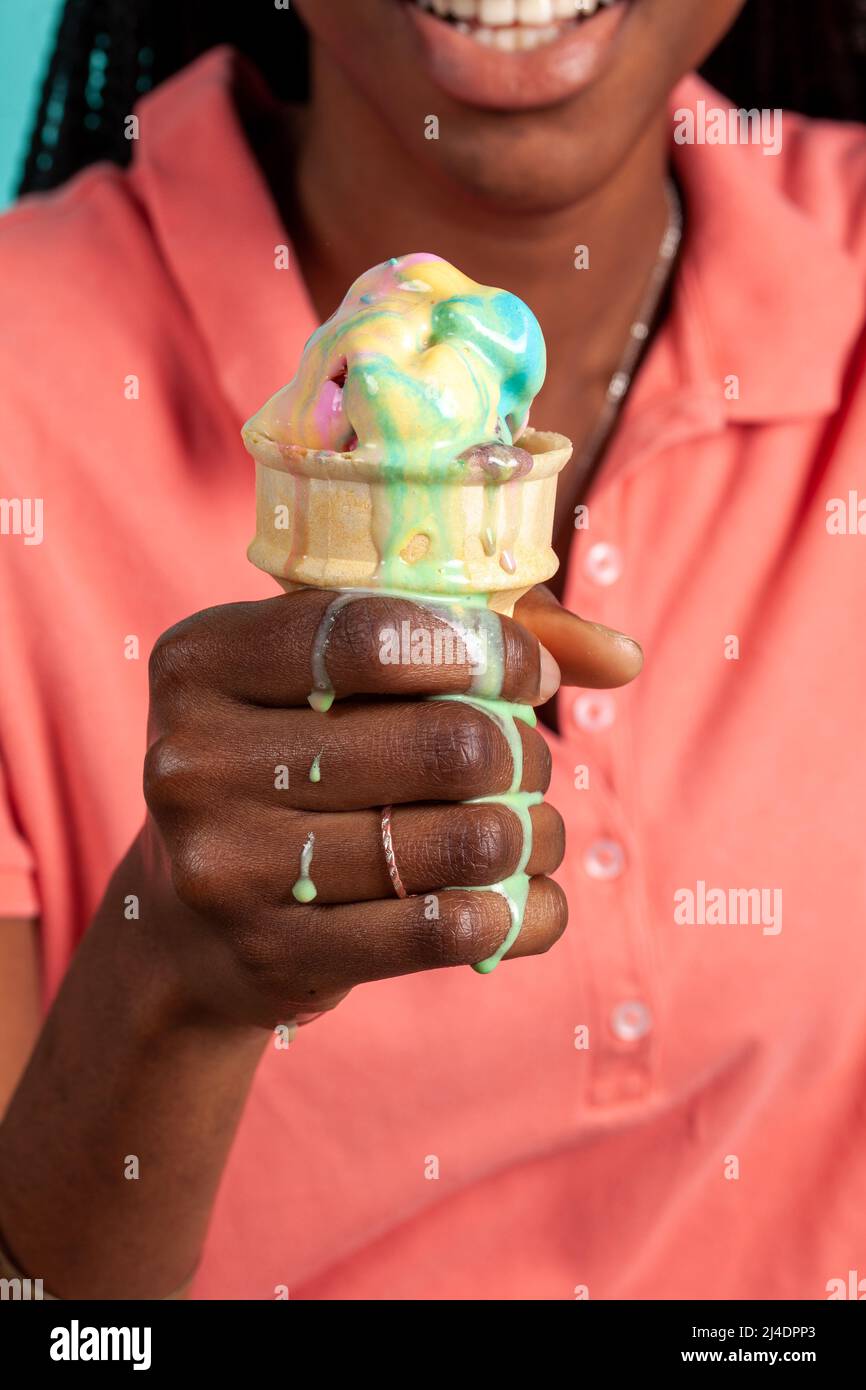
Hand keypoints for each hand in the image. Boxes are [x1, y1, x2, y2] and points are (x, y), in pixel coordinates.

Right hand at [141, 587, 640, 1029]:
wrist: (190, 923)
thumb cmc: (293, 762)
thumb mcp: (339, 676)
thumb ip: (476, 636)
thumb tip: (623, 657)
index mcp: (200, 663)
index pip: (367, 633)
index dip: (482, 646)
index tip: (527, 672)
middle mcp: (194, 761)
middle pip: (441, 744)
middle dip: (520, 753)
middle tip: (525, 763)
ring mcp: (228, 866)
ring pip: (462, 842)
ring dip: (532, 835)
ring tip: (532, 831)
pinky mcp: (276, 955)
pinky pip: (446, 931)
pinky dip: (518, 914)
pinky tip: (528, 899)